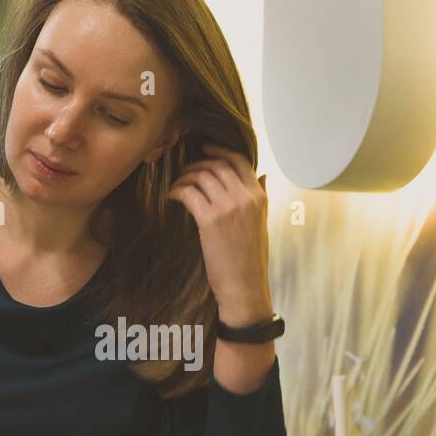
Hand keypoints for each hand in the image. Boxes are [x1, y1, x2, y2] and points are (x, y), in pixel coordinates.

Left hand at [167, 143, 272, 323]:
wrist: (245, 286)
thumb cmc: (251, 259)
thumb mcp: (263, 224)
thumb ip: (261, 197)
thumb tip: (262, 176)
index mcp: (259, 197)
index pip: (240, 161)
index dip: (220, 150)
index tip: (205, 149)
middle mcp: (246, 197)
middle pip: (217, 165)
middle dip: (197, 164)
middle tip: (185, 171)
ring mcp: (228, 207)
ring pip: (202, 176)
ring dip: (185, 177)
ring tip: (177, 185)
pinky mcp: (210, 220)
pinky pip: (189, 193)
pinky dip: (177, 191)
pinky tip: (172, 197)